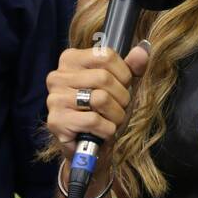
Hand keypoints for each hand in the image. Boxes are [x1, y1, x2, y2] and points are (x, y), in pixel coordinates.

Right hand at [44, 41, 150, 167]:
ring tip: (112, 121)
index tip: (122, 87)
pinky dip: (106, 129)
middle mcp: (58, 76)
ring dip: (116, 115)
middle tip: (119, 109)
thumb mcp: (121, 85)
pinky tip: (102, 132)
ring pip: (100, 99)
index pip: (106, 55)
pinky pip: (93, 120)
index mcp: (71, 59)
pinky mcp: (55, 121)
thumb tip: (143, 50)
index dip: (124, 74)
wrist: (89, 147)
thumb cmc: (105, 111)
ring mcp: (54, 98)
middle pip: (104, 78)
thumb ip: (132, 66)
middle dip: (122, 98)